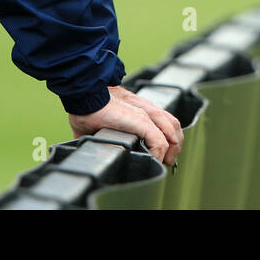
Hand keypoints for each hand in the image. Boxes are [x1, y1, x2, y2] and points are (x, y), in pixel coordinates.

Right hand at [67, 86, 183, 164]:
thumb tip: (96, 153)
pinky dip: (157, 155)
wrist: (84, 96)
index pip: (164, 121)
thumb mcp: (105, 123)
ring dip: (170, 152)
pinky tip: (149, 160)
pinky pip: (160, 143)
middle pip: (174, 127)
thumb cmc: (88, 109)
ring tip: (161, 163)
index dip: (166, 138)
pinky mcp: (142, 121)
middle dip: (174, 147)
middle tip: (166, 161)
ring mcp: (146, 114)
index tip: (159, 154)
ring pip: (172, 134)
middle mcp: (147, 109)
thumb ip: (108, 133)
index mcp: (139, 108)